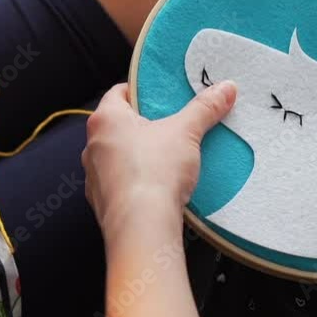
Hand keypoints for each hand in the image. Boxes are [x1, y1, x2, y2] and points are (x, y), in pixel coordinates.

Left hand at [82, 81, 236, 238]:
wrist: (142, 227)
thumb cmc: (153, 172)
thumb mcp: (186, 132)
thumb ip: (204, 108)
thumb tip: (225, 88)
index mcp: (105, 119)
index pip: (119, 92)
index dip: (143, 91)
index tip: (163, 96)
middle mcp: (92, 145)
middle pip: (120, 126)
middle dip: (146, 125)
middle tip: (172, 126)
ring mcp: (94, 176)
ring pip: (119, 156)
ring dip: (139, 156)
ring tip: (169, 159)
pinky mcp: (102, 202)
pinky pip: (121, 184)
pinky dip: (136, 182)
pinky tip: (158, 187)